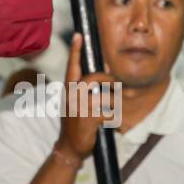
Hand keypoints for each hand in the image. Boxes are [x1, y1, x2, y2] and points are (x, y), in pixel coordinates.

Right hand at [53, 33, 117, 162]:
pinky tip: (107, 122)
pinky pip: (107, 112)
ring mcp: (78, 107)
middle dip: (108, 79)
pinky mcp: (87, 119)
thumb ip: (84, 90)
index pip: (72, 67)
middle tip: (114, 83)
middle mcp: (71, 96)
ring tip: (110, 108)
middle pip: (92, 78)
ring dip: (112, 101)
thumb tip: (104, 73)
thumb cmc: (75, 124)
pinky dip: (111, 117)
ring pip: (103, 96)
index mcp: (68, 90)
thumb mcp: (75, 104)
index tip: (79, 35)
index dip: (76, 51)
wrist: (69, 147)